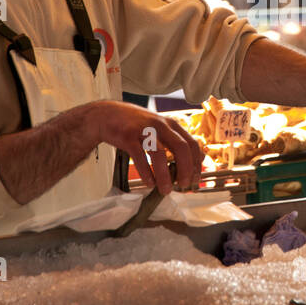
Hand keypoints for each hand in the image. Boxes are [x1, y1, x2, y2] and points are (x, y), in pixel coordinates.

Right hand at [73, 101, 203, 194]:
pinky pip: (140, 157)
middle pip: (181, 148)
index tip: (196, 178)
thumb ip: (177, 140)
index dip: (196, 163)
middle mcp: (160, 125)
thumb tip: (200, 157)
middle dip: (186, 169)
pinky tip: (149, 183)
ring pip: (160, 154)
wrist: (106, 114)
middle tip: (184, 185)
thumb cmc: (135, 125)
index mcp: (171, 124)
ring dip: (165, 176)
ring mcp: (144, 130)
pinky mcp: (128, 136)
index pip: (191, 143)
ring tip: (165, 190)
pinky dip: (146, 173)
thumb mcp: (160, 127)